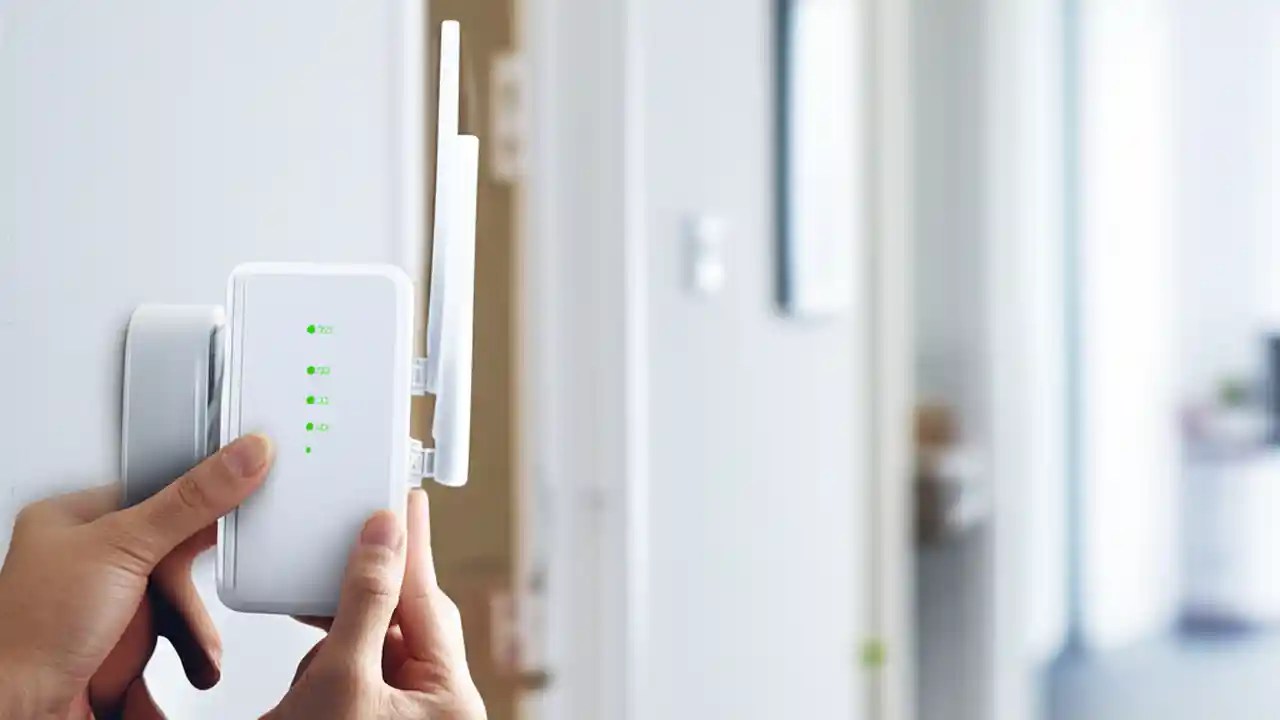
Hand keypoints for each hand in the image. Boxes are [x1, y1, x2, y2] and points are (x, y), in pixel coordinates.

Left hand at [0, 434, 272, 718]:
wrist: (17, 711)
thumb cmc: (29, 636)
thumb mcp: (124, 547)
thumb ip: (191, 501)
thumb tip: (245, 455)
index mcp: (74, 518)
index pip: (155, 491)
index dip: (199, 502)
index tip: (244, 499)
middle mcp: (88, 558)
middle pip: (174, 550)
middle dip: (194, 589)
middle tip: (206, 596)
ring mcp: (106, 602)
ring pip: (178, 596)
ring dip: (196, 628)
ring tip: (199, 652)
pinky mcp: (120, 642)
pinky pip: (174, 633)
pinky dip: (190, 651)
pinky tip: (187, 662)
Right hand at [266, 489, 485, 719]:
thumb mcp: (343, 677)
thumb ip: (364, 603)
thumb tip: (383, 537)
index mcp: (450, 697)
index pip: (430, 601)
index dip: (411, 547)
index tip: (406, 501)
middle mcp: (431, 705)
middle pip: (402, 619)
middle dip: (363, 598)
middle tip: (351, 543)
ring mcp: (398, 714)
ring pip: (372, 642)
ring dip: (336, 637)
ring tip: (313, 643)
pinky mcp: (363, 716)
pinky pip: (351, 670)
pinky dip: (323, 664)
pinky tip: (304, 677)